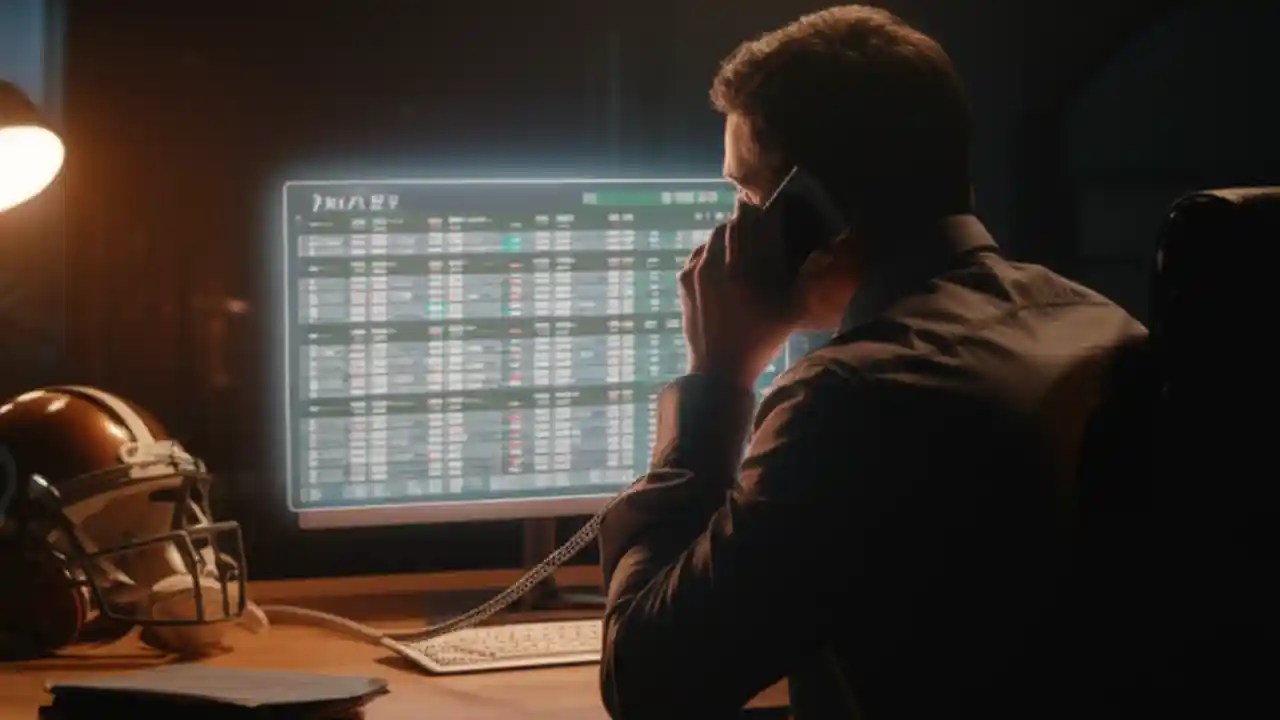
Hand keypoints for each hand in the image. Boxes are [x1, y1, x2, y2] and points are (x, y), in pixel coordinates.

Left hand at [679, 212, 798, 388]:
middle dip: (748, 221)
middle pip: (733, 223)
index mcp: (746, 267)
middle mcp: (719, 262)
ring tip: (741, 246)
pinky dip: (711, 251)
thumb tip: (825, 252)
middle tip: (760, 228)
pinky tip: (721, 264)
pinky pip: (698, 252)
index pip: (756, 222)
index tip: (776, 213)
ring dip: (729, 235)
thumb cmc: (760, 340)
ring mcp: (697, 270)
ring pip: (714, 236)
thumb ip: (809, 280)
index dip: (768, 213)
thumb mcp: (792, 312)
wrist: (718, 369)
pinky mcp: (684, 280)